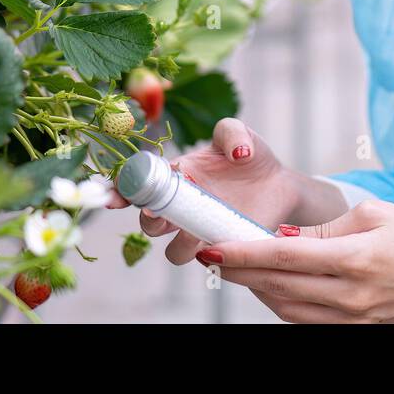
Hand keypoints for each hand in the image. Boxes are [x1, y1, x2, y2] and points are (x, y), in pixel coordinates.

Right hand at [105, 117, 300, 265]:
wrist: (279, 183)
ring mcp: (199, 230)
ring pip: (173, 250)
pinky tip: (220, 242)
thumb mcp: (241, 134)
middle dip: (148, 219)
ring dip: (178, 243)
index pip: (137, 185)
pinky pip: (206, 261)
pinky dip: (209, 256)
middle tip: (159, 212)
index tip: (114, 196)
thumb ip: (232, 132)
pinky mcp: (221, 246)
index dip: (119, 192)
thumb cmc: (251, 155)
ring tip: (194, 231)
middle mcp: (180, 207)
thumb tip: (236, 152)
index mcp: (175, 176)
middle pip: (148, 223)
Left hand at [191, 198, 393, 322]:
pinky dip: (283, 303)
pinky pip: (307, 321)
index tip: (214, 245)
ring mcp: (355, 319)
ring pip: (288, 309)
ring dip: (258, 290)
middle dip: (239, 272)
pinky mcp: (359, 330)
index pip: (285, 258)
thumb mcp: (377, 213)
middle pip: (278, 288)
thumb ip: (326, 228)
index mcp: (357, 259)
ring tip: (238, 267)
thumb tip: (284, 239)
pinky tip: (274, 285)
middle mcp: (352, 296)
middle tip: (214, 253)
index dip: (244, 253)